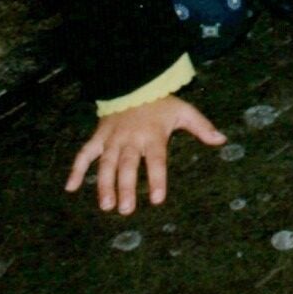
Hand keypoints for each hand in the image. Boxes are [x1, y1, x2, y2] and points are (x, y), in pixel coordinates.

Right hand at [65, 95, 224, 214]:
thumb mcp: (185, 111)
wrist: (135, 83)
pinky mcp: (98, 136)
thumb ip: (202, 127)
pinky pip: (84, 153)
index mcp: (153, 135)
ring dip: (103, 184)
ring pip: (106, 163)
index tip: (156, 199)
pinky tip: (70, 188)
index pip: (156, 160)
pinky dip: (76, 169)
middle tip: (125, 209)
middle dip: (126, 188)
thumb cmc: (162, 104)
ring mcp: (112, 138)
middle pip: (127, 166)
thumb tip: (222, 140)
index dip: (157, 179)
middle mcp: (131, 138)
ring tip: (105, 205)